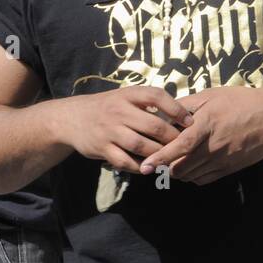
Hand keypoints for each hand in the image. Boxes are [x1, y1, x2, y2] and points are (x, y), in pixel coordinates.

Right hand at [55, 87, 191, 172]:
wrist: (73, 118)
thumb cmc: (109, 107)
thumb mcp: (125, 97)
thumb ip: (148, 104)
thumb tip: (183, 116)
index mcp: (127, 95)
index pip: (156, 96)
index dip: (176, 109)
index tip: (189, 121)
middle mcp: (118, 111)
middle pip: (153, 125)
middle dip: (172, 138)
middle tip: (184, 145)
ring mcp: (109, 130)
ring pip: (141, 146)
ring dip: (159, 155)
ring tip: (170, 159)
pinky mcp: (101, 148)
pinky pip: (125, 161)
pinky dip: (140, 167)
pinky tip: (150, 168)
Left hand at [139, 86, 262, 184]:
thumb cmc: (240, 101)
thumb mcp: (211, 95)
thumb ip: (186, 105)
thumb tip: (164, 113)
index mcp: (206, 125)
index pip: (179, 146)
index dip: (161, 158)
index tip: (146, 166)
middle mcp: (213, 146)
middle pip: (182, 166)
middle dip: (166, 167)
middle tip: (155, 162)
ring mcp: (222, 160)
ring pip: (191, 175)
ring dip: (178, 172)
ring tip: (170, 164)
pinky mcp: (229, 168)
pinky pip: (204, 179)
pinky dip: (192, 176)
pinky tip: (189, 167)